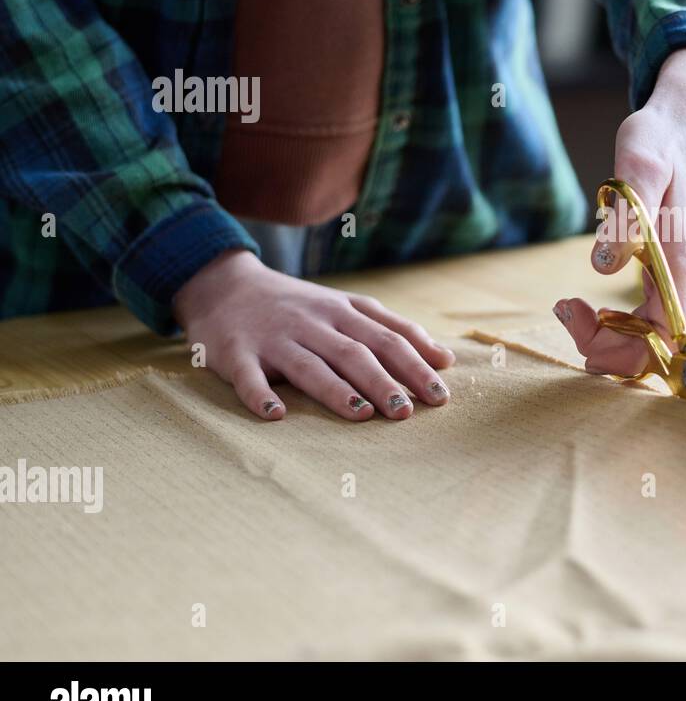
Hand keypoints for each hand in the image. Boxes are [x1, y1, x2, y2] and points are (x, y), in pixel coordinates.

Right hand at [174, 249, 454, 420]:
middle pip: (354, 353)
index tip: (440, 394)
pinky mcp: (237, 353)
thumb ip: (394, 331)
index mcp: (342, 312)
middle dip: (383, 381)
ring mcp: (274, 338)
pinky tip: (276, 415)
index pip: (388, 338)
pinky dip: (260, 396)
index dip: (416, 366)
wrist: (225, 286)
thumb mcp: (348, 309)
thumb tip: (446, 360)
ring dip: (336, 391)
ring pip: (310, 366)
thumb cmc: (299, 307)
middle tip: (407, 412)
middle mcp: (312, 323)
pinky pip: (249, 377)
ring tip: (362, 415)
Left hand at [555, 48, 685, 374]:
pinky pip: (647, 315)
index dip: (616, 345)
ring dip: (606, 332)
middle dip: (603, 343)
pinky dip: (615, 319)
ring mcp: (684, 276)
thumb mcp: (639, 163)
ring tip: (568, 303)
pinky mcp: (674, 269)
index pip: (660, 339)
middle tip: (564, 307)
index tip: (574, 312)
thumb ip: (625, 218)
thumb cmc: (666, 136)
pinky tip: (588, 297)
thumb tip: (604, 267)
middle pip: (652, 347)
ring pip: (648, 334)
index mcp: (684, 262)